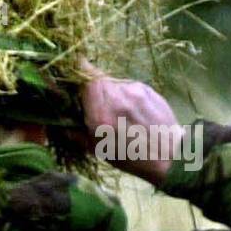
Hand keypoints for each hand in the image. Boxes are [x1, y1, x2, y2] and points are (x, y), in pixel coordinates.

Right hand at [79, 60, 182, 186]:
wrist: (170, 154)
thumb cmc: (130, 157)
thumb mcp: (98, 150)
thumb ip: (76, 133)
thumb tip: (60, 123)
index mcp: (100, 115)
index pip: (84, 77)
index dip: (76, 74)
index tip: (72, 79)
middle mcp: (117, 97)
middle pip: (96, 79)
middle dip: (90, 88)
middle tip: (92, 103)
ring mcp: (134, 90)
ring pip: (112, 83)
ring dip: (108, 93)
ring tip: (115, 111)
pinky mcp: (147, 88)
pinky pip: (127, 87)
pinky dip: (124, 96)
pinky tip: (131, 111)